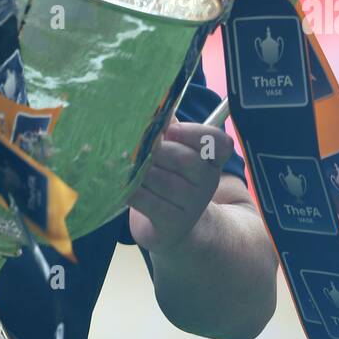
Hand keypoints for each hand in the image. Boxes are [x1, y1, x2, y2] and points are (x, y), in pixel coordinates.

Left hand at [126, 120, 234, 253]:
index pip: (219, 142)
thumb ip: (168, 131)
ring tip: (121, 164)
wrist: (174, 230)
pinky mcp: (172, 223)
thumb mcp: (175, 155)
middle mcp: (207, 182)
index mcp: (212, 160)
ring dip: (138, 170)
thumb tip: (157, 107)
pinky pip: (147, 201)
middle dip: (155, 150)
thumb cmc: (170, 183)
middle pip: (185, 159)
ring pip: (161, 179)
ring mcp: (192, 205)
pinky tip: (119, 185)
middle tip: (134, 147)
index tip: (171, 129)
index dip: (195, 132)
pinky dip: (129, 190)